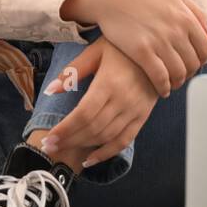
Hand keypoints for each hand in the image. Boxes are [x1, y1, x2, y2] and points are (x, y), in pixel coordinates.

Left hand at [40, 36, 157, 167]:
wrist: (158, 49)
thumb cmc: (123, 48)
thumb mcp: (96, 51)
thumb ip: (73, 71)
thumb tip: (49, 90)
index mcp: (109, 82)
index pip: (84, 114)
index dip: (65, 129)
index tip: (49, 138)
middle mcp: (124, 99)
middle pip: (93, 128)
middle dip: (69, 140)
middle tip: (50, 146)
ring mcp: (135, 110)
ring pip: (106, 136)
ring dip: (83, 146)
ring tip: (64, 149)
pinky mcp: (143, 116)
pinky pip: (125, 140)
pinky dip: (107, 153)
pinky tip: (91, 158)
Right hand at [64, 0, 206, 96]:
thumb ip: (196, 14)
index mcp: (186, 17)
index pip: (205, 49)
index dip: (201, 61)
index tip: (192, 64)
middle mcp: (176, 31)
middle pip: (193, 63)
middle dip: (189, 74)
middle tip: (181, 76)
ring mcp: (159, 41)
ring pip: (178, 73)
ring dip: (177, 83)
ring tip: (172, 84)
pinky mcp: (141, 51)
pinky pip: (159, 77)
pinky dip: (163, 87)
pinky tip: (161, 89)